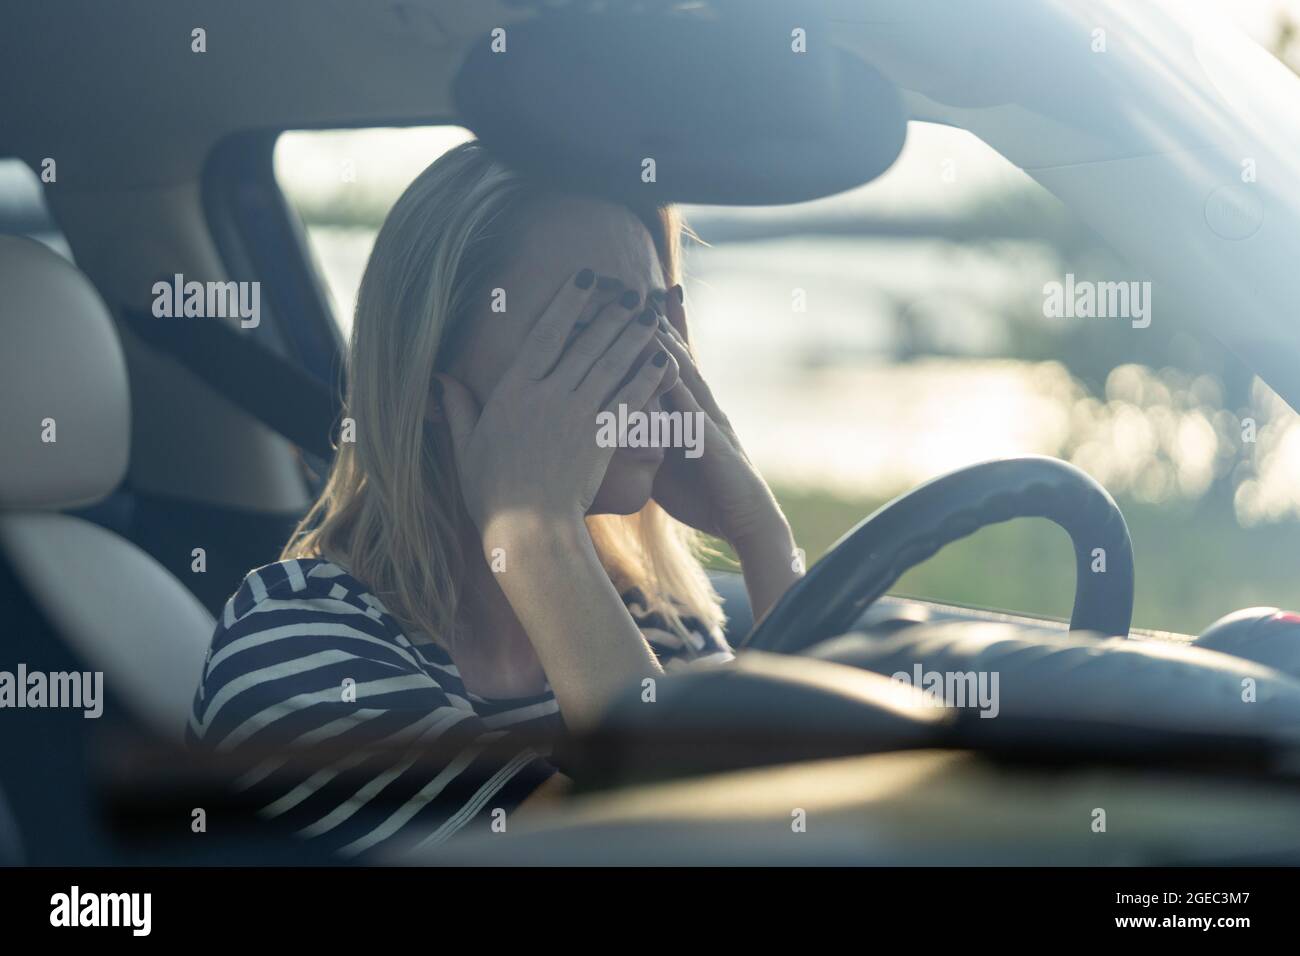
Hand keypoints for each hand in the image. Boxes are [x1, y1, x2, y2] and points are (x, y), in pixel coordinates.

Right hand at [436, 268, 677, 544]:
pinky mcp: (601, 438)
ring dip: (634, 337)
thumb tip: (441, 379)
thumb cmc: (492, 493)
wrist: (528, 530)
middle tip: (631, 289)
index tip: (587, 277)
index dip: (568, 302)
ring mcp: (577, 415)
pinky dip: (648, 378)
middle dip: (611, 312)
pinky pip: (630, 400)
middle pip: (587, 342)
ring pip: (612, 365)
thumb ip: (459, 408)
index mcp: (514, 391)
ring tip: (651, 315)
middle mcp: (548, 394)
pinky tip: (664, 360)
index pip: (545, 334)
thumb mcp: (466, 447)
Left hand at [650, 287, 787, 546]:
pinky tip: (663, 371)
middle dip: (660, 322)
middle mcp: (701, 407)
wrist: (747, 524)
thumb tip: (606, 428)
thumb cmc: (704, 496)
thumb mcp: (662, 463)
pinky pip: (692, 413)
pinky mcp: (713, 445)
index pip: (670, 362)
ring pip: (686, 376)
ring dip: (667, 345)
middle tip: (636, 287)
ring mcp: (710, 422)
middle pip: (678, 356)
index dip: (655, 332)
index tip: (630, 300)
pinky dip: (677, 391)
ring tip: (646, 313)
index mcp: (687, 410)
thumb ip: (641, 439)